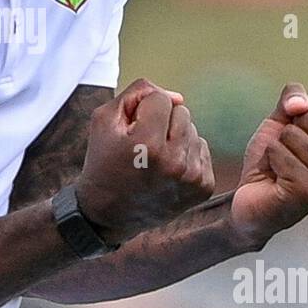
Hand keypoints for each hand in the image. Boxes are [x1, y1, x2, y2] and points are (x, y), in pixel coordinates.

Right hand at [75, 78, 214, 243]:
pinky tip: (167, 170)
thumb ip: (137, 93)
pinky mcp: (203, 187)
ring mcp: (191, 177)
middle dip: (162, 122)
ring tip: (154, 159)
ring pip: (193, 130)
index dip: (143, 109)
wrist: (108, 214)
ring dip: (175, 138)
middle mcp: (174, 161)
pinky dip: (185, 155)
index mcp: (147, 144)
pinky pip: (202, 149)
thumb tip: (178, 97)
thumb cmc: (104, 162)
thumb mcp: (104, 120)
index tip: (131, 130)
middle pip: (182, 112)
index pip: (162, 99)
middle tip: (142, 145)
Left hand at [231, 84, 307, 247]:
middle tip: (287, 158)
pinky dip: (270, 160)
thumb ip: (294, 98)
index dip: (298, 115)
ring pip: (292, 135)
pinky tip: (275, 178)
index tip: (298, 139)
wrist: (252, 199)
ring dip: (277, 148)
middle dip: (286, 133)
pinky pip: (279, 152)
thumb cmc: (275, 160)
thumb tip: (300, 104)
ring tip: (281, 169)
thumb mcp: (283, 120)